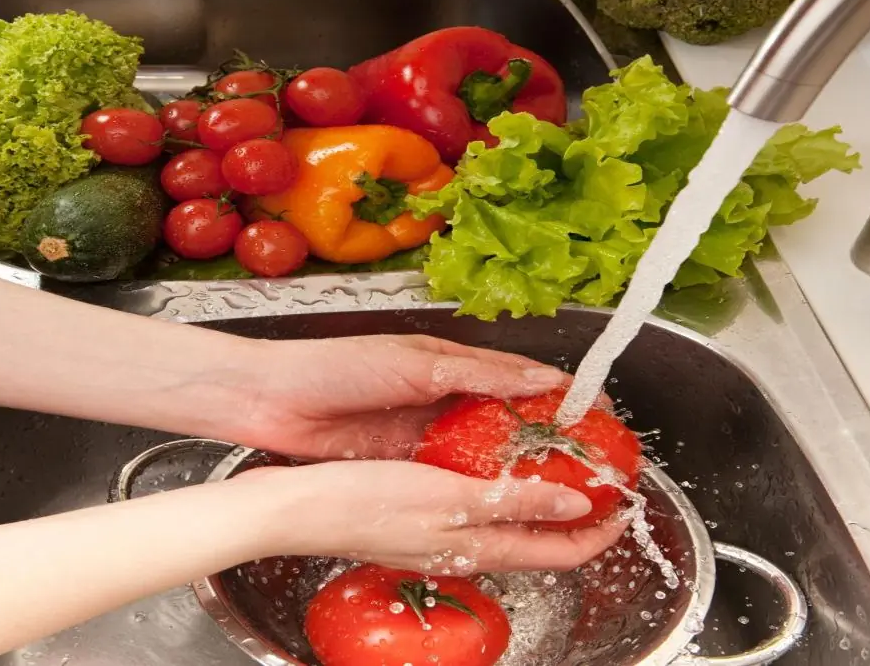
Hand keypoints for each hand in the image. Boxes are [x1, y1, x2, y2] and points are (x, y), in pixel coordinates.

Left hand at [227, 335, 569, 458]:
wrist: (272, 401)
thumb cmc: (336, 367)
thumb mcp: (415, 364)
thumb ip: (478, 374)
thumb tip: (540, 379)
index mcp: (452, 364)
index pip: (521, 379)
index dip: (560, 395)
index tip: (597, 414)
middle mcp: (445, 398)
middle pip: (509, 421)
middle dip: (547, 439)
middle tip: (586, 463)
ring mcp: (426, 434)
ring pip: (483, 454)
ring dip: (515, 468)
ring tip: (556, 489)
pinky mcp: (405, 464)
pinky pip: (451, 478)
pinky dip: (476, 488)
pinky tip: (500, 504)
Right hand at [238, 460, 628, 572]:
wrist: (299, 507)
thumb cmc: (366, 503)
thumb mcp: (452, 499)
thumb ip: (516, 502)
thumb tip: (577, 503)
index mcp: (480, 546)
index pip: (559, 551)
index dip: (599, 533)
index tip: (625, 506)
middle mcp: (466, 547)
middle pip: (538, 539)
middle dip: (576, 512)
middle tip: (597, 474)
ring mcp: (442, 534)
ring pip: (509, 523)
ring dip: (540, 497)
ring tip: (558, 460)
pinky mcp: (420, 517)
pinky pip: (477, 508)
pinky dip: (503, 488)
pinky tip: (493, 459)